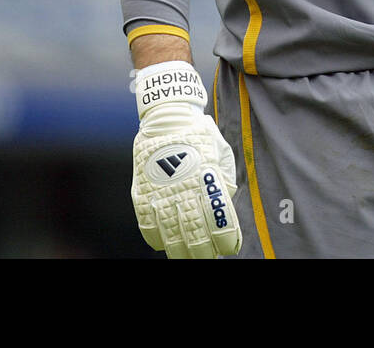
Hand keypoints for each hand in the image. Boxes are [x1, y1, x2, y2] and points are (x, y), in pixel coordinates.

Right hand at [131, 61, 242, 257]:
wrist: (167, 117)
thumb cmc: (199, 135)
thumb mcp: (221, 154)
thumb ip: (224, 181)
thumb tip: (224, 203)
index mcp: (208, 182)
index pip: (221, 223)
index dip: (227, 240)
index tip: (230, 246)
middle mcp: (185, 192)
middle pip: (196, 237)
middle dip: (205, 252)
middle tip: (209, 256)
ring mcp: (161, 195)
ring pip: (172, 237)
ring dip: (182, 252)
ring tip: (189, 256)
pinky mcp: (143, 194)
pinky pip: (147, 226)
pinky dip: (157, 240)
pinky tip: (166, 244)